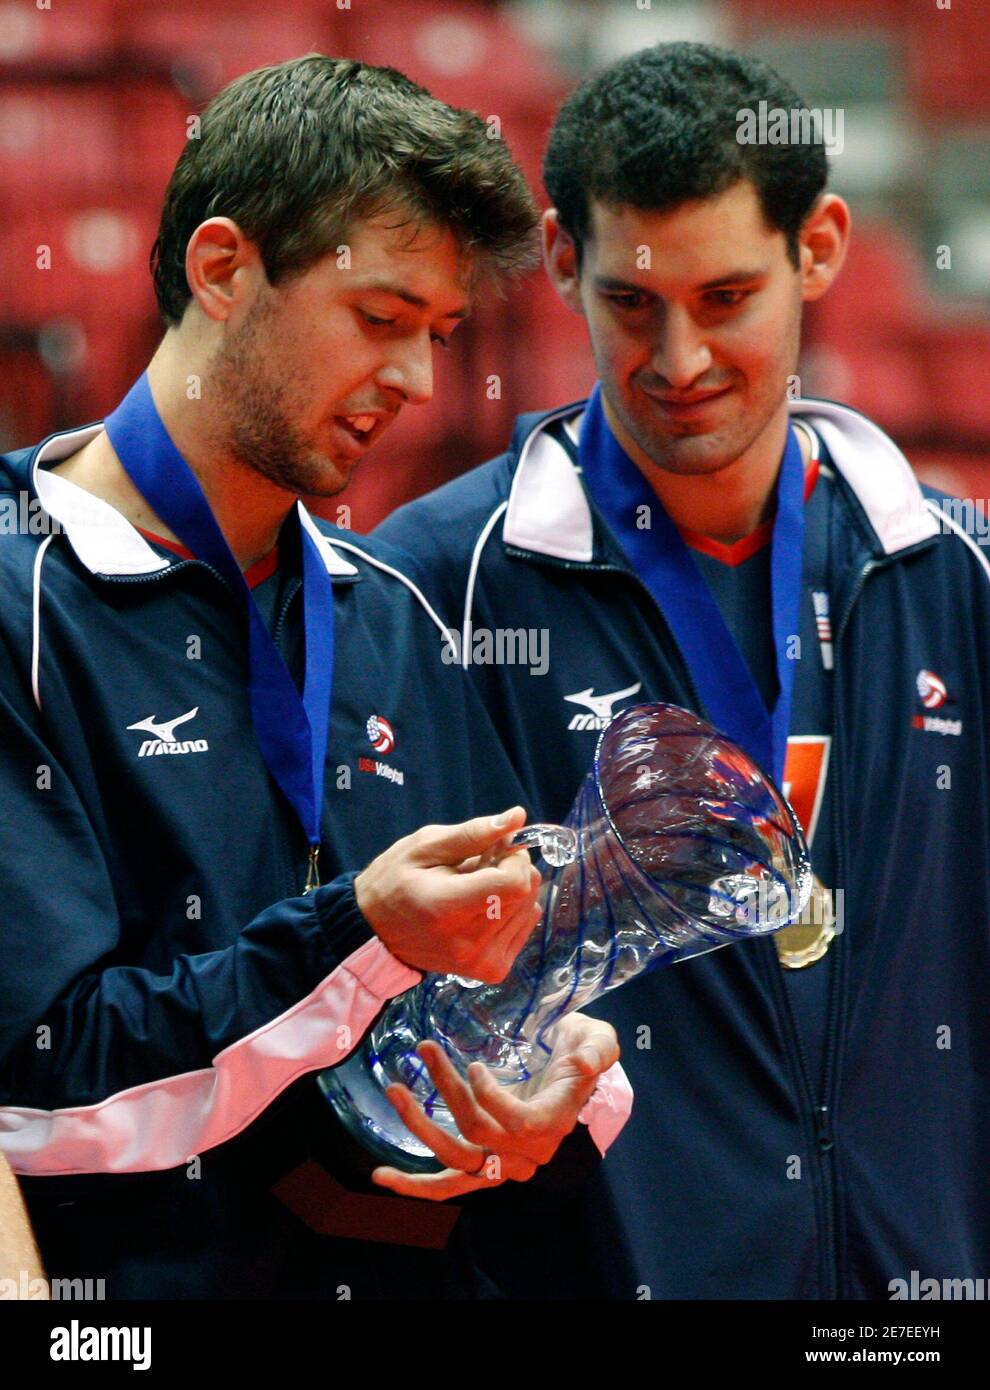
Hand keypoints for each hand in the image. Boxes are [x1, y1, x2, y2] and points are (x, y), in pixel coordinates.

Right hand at [354, 807, 542, 982]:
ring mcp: (482, 961)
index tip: (495, 850)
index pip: (514, 883)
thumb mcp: (424, 846)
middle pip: (525, 894)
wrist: (374, 932)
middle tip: (481, 867)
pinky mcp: (491, 970)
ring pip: (529, 909)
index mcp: (447, 907)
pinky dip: (512, 911)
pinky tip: (484, 907)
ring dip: (512, 891)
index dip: (513, 859)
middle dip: (512, 870)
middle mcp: (469, 942)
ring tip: (476, 890)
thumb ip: (473, 833)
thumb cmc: (393, 882)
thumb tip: (517, 816)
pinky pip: (524, 928)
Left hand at [371, 1012, 619, 1199]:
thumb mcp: (598, 1041)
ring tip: (395, 1090)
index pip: (518, 1123)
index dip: (492, 1099)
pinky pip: (448, 1184)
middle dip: (448, 1090)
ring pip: (457, 1156)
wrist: (572, 1077)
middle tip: (424, 1048)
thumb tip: (580, 1062)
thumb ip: (597, 1051)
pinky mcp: (483, 1166)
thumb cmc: (582, 1052)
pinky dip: (415, 1185)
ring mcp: (503, 1163)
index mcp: (554, 1123)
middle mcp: (528, 1153)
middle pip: (480, 1131)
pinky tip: (382, 1176)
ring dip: (420, 1126)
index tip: (476, 1065)